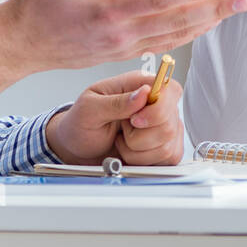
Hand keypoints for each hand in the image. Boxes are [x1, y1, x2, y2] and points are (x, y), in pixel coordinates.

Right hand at [7, 0, 246, 73]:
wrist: (19, 45)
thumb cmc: (31, 3)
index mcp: (105, 8)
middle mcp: (119, 32)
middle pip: (175, 21)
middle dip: (214, 10)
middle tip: (246, 0)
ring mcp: (121, 46)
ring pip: (173, 36)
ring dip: (206, 23)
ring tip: (232, 11)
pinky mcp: (120, 52)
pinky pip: (161, 44)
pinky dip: (186, 34)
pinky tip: (203, 24)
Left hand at [45, 70, 184, 165]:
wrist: (77, 148)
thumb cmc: (81, 124)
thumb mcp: (89, 109)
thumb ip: (116, 102)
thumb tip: (143, 93)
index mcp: (139, 85)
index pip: (169, 91)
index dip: (157, 110)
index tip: (134, 121)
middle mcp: (156, 104)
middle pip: (169, 125)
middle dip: (138, 137)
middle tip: (121, 131)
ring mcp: (164, 127)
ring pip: (166, 147)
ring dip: (137, 151)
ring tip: (121, 141)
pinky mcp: (165, 147)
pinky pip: (167, 160)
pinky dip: (142, 161)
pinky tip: (129, 152)